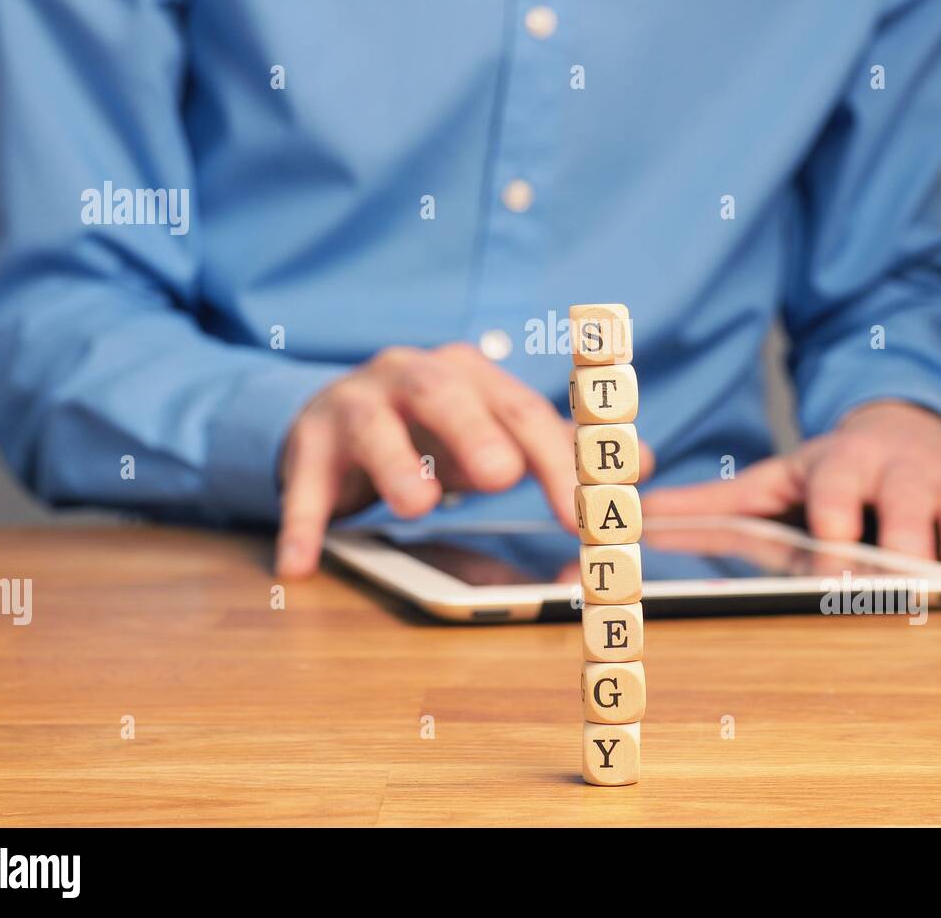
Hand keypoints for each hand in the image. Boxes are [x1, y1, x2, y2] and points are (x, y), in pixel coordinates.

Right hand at [276, 343, 646, 577]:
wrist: (336, 417)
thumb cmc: (434, 430)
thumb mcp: (495, 430)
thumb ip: (560, 450)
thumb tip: (640, 468)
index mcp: (468, 374)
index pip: (518, 408)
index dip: (555, 458)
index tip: (584, 512)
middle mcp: (408, 376)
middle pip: (444, 395)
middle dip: (474, 432)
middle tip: (501, 475)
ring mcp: (352, 407)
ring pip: (371, 427)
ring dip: (395, 465)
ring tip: (416, 506)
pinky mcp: (307, 447)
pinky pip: (302, 487)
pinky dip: (301, 525)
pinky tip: (299, 566)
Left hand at [643, 400, 940, 567]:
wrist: (899, 432)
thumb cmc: (831, 475)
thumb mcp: (773, 481)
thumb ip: (711, 505)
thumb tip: (638, 517)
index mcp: (839, 465)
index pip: (835, 496)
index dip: (836, 527)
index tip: (833, 565)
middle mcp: (895, 470)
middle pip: (903, 507)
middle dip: (905, 543)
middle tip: (907, 583)